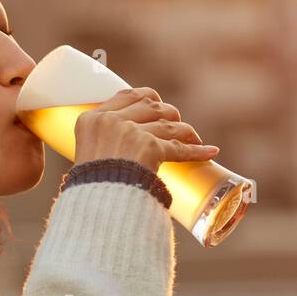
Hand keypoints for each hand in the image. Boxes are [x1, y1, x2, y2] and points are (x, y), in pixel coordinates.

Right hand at [73, 87, 218, 171]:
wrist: (96, 201)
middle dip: (168, 113)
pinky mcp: (149, 147)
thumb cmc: (90, 185)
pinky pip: (180, 148)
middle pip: (151, 105)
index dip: (147, 97)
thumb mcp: (86, 154)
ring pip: (169, 124)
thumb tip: (122, 148)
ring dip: (185, 131)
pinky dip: (198, 151)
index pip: (127, 95)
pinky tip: (210, 151)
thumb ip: (101, 144)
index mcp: (92, 119)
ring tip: (194, 139)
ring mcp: (131, 132)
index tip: (156, 103)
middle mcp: (111, 120)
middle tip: (175, 125)